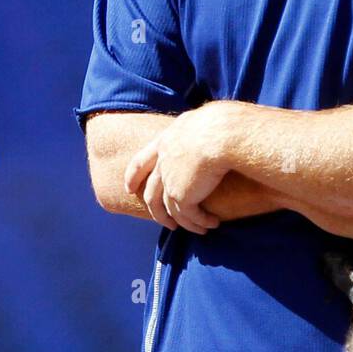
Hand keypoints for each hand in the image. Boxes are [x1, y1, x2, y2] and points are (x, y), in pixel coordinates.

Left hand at [124, 103, 238, 233]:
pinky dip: (200, 222)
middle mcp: (164, 161)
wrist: (222, 134)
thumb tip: (216, 132)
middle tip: (162, 221)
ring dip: (181, 222)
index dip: (133, 175)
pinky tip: (212, 224)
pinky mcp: (182, 196)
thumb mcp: (205, 122)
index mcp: (167, 140)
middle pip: (151, 190)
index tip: (129, 188)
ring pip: (167, 209)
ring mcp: (170, 180)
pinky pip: (188, 215)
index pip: (142, 160)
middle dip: (154, 209)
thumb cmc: (223, 124)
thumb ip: (202, 131)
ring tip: (196, 229)